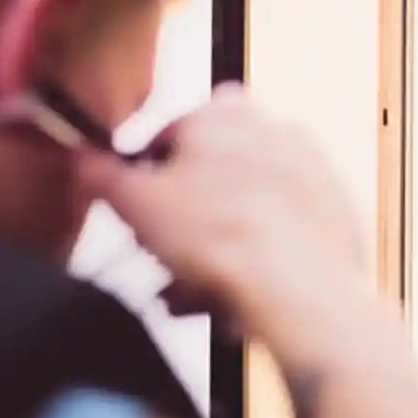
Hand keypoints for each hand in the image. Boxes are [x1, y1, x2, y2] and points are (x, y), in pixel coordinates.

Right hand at [76, 83, 365, 330]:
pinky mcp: (334, 213)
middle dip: (180, 223)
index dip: (143, 178)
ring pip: (242, 212)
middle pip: (209, 178)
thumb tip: (82, 158)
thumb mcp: (134, 204)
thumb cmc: (217, 236)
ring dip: (210, 253)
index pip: (167, 135)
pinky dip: (255, 263)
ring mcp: (311, 171)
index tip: (134, 214)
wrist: (301, 285)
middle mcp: (273, 130)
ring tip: (188, 297)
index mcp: (223, 113)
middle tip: (160, 262)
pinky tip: (231, 304)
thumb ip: (101, 175)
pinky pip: (279, 236)